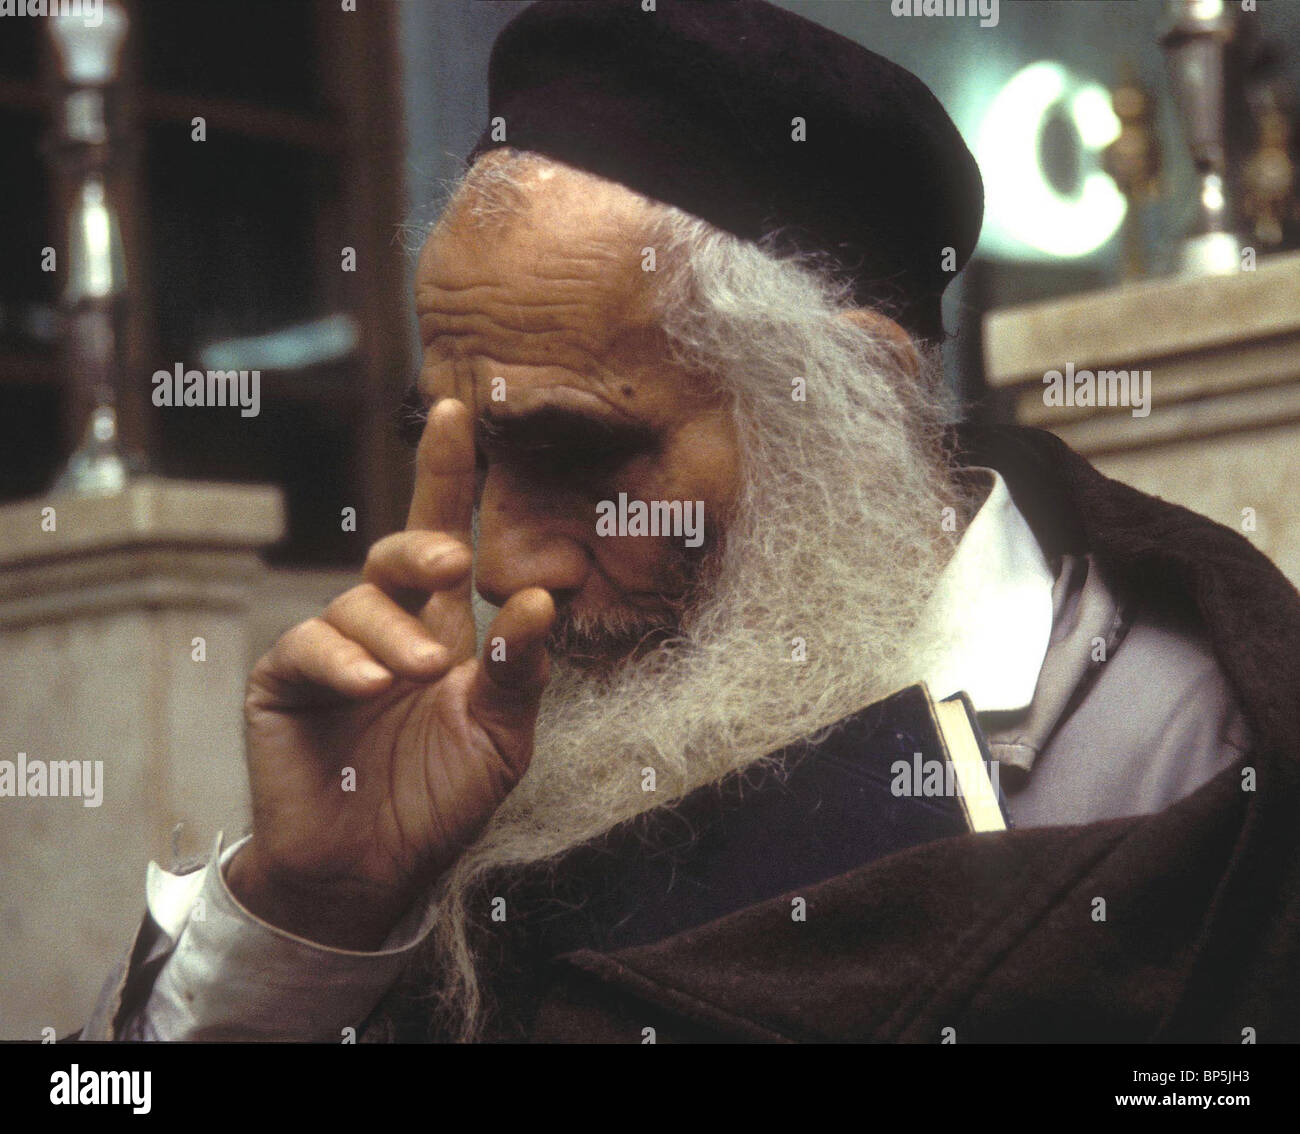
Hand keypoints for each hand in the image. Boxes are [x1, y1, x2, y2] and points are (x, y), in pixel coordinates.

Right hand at [231, 399, 554, 948]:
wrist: (373, 872)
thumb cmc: (440, 798)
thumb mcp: (500, 735)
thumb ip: (520, 669)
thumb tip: (541, 598)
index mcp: (440, 627)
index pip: (443, 539)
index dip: (447, 476)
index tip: (457, 408)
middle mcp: (385, 626)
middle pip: (395, 552)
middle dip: (421, 544)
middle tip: (451, 563)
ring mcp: (330, 651)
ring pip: (356, 603)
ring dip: (394, 631)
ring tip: (422, 672)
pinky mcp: (284, 682)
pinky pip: (308, 648)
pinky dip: (343, 661)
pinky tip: (371, 684)